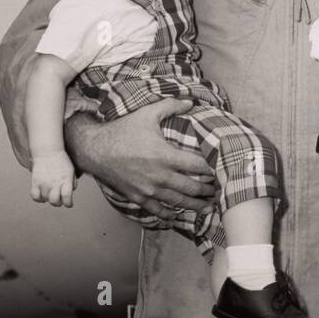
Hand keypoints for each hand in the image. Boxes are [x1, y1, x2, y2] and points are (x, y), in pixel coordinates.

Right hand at [30, 152, 77, 206]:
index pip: (67, 198)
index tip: (69, 204)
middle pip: (55, 201)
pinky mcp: (35, 181)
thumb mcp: (71, 170)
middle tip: (59, 199)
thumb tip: (70, 192)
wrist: (47, 151)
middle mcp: (54, 183)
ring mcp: (44, 183)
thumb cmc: (61, 160)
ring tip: (50, 193)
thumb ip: (72, 182)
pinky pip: (35, 196)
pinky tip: (42, 195)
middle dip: (58, 202)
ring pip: (45, 199)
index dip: (68, 204)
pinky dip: (38, 198)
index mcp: (65, 180)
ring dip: (49, 199)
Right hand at [64, 98, 216, 216]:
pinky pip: (158, 210)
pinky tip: (178, 215)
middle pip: (192, 188)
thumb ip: (171, 106)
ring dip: (195, 205)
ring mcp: (148, 189)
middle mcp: (159, 176)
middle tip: (220, 191)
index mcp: (165, 155)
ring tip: (208, 207)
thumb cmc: (121, 130)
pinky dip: (170, 214)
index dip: (213, 169)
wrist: (94, 149)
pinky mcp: (138, 197)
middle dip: (208, 190)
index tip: (223, 169)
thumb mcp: (147, 114)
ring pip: (178, 202)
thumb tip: (191, 102)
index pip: (198, 166)